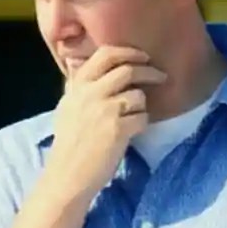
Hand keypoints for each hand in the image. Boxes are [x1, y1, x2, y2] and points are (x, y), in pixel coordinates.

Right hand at [46, 46, 166, 201]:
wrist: (67, 175)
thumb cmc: (69, 142)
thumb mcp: (66, 107)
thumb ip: (73, 83)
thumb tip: (73, 60)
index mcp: (77, 86)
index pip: (105, 55)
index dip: (128, 51)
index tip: (143, 56)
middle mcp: (90, 94)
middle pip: (127, 70)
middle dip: (148, 71)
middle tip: (160, 75)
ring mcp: (104, 111)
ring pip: (137, 95)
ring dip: (142, 104)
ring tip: (135, 115)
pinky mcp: (117, 129)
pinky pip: (142, 117)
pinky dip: (142, 122)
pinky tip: (134, 130)